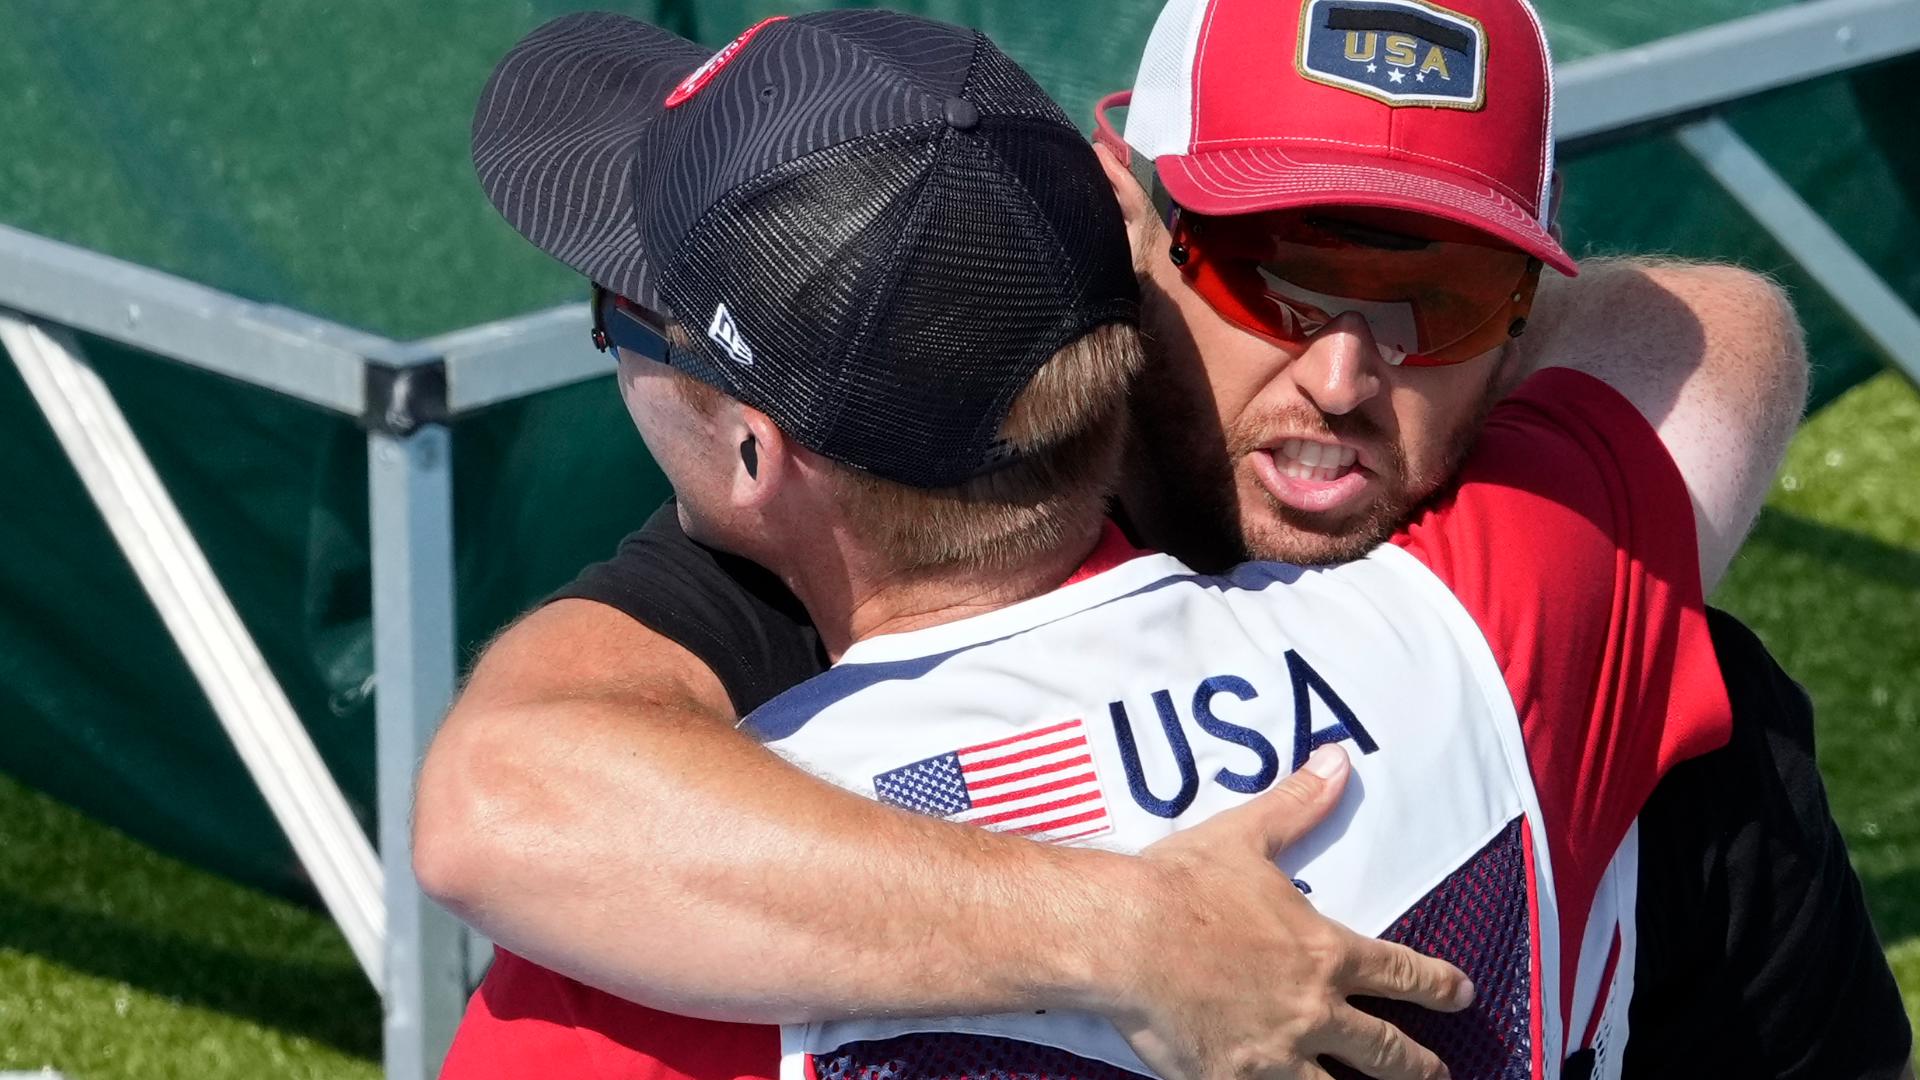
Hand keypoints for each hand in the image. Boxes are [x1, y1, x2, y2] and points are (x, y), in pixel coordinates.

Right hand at [1110, 745, 1469, 1079]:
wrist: (1124, 937)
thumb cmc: (1181, 886)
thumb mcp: (1246, 836)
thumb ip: (1299, 804)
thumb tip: (1338, 760)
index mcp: (1324, 952)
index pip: (1401, 972)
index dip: (1439, 985)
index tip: (1462, 993)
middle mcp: (1313, 1010)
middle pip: (1387, 1050)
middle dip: (1420, 1065)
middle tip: (1438, 1073)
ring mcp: (1277, 1054)